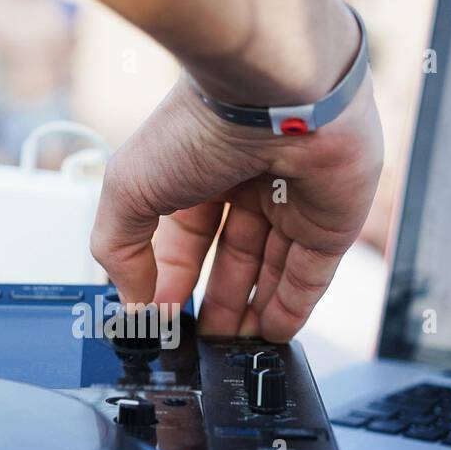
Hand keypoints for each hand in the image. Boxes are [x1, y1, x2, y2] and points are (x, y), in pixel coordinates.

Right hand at [89, 72, 382, 341]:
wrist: (278, 99)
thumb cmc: (199, 127)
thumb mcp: (129, 190)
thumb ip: (120, 248)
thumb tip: (133, 298)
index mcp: (190, 171)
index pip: (180, 238)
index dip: (169, 280)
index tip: (160, 318)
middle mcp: (241, 185)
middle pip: (228, 256)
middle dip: (213, 301)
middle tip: (200, 342)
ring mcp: (289, 204)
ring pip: (269, 269)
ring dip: (251, 311)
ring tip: (233, 350)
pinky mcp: (330, 222)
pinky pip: (311, 274)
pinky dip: (292, 306)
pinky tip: (272, 334)